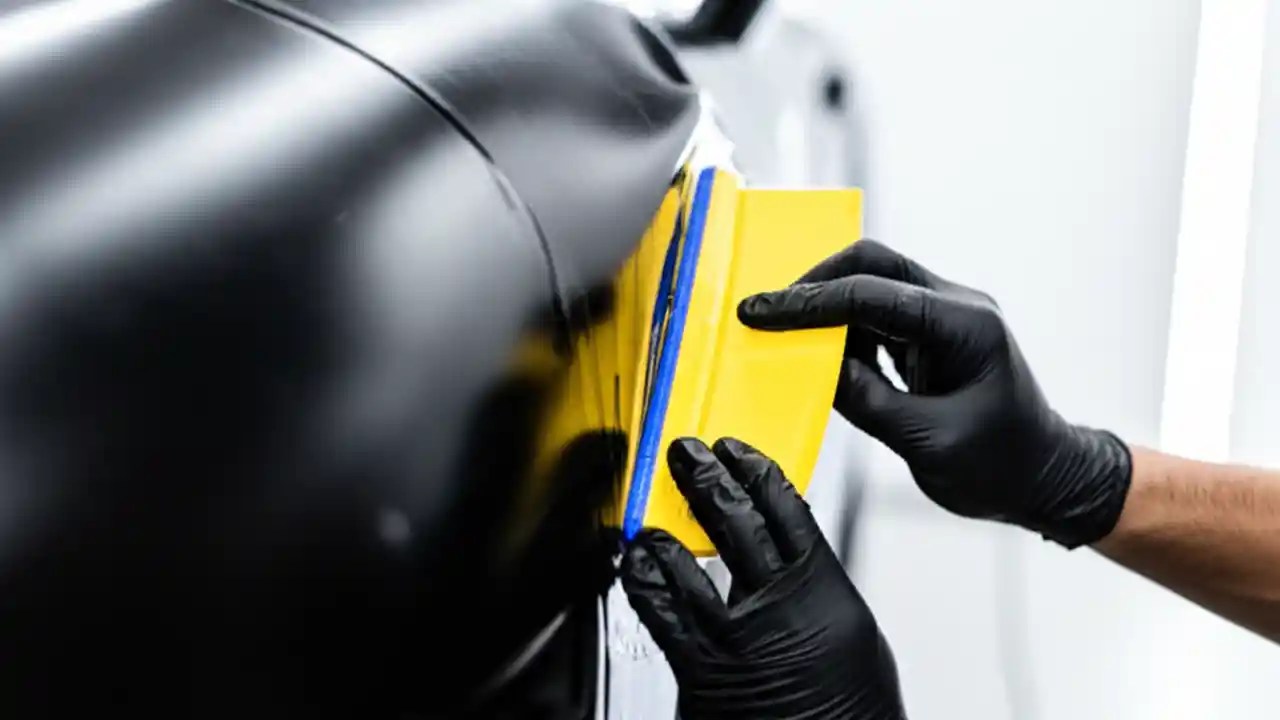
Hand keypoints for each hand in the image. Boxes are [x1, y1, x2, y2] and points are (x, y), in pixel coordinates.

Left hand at [621, 437, 906, 719]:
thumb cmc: (850, 705)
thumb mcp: (852, 632)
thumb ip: (817, 584)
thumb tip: (789, 550)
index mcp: (824, 590)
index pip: (788, 509)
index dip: (757, 471)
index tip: (737, 451)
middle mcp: (779, 605)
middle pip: (737, 521)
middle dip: (707, 477)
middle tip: (687, 453)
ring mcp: (737, 635)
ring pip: (690, 562)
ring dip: (665, 528)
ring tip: (652, 513)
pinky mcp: (702, 667)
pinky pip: (661, 612)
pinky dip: (644, 580)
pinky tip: (637, 564)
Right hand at [738, 240, 1131, 548]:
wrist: (1045, 478)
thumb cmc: (1000, 467)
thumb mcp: (926, 443)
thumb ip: (868, 401)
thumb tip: (817, 366)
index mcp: (965, 326)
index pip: (873, 294)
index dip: (810, 303)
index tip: (761, 313)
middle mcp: (957, 307)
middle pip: (874, 264)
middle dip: (816, 284)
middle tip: (766, 313)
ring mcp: (945, 318)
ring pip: (874, 282)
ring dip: (828, 304)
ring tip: (784, 332)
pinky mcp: (932, 336)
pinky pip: (879, 314)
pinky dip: (844, 327)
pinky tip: (818, 352)